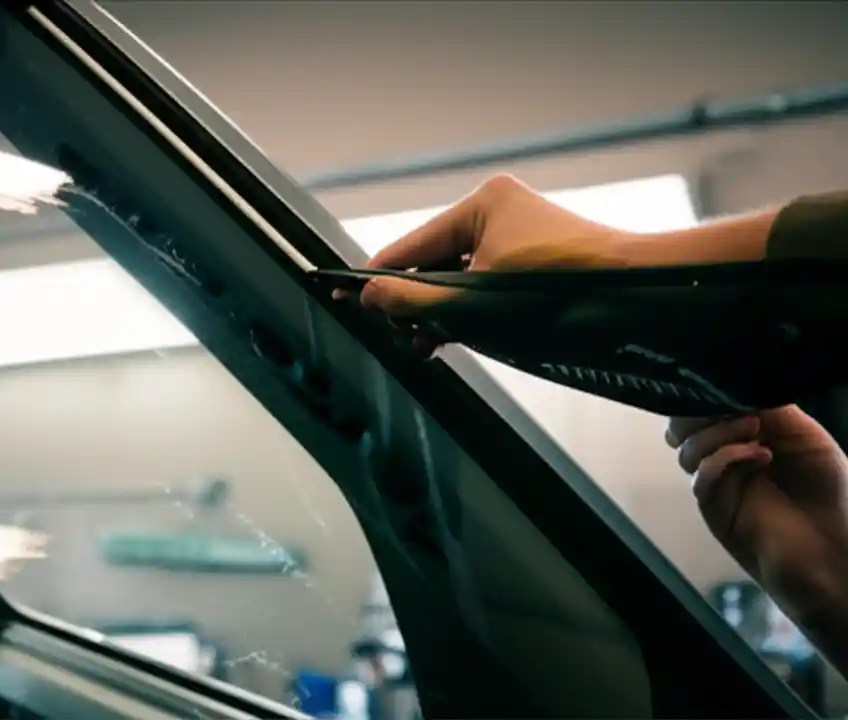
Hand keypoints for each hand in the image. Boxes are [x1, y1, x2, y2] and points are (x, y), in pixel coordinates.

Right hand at [349, 174, 631, 326]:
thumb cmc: (563, 293)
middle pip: (434, 262)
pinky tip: (458, 336)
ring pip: (461, 277)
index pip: (410, 246)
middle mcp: (501, 211)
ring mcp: (522, 233)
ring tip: (428, 345)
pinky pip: (487, 282)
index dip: (376, 278)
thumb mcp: (475, 303)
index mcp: (482, 204)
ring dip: (443, 312)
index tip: (342, 296)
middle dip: (415, 302)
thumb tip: (367, 296)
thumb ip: (414, 301)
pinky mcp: (540, 258)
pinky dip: (471, 309)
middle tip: (398, 337)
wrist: (643, 298)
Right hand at [667, 407, 847, 667]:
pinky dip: (724, 458)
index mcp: (742, 434)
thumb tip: (735, 385)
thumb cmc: (831, 491)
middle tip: (738, 412)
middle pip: (682, 424)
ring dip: (717, 433)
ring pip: (684, 447)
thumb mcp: (806, 436)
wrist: (837, 548)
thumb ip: (772, 409)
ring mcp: (716, 481)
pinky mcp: (714, 507)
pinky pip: (700, 475)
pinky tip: (759, 457)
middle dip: (701, 411)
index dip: (707, 393)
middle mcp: (723, 455)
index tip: (726, 385)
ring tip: (756, 435)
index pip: (703, 405)